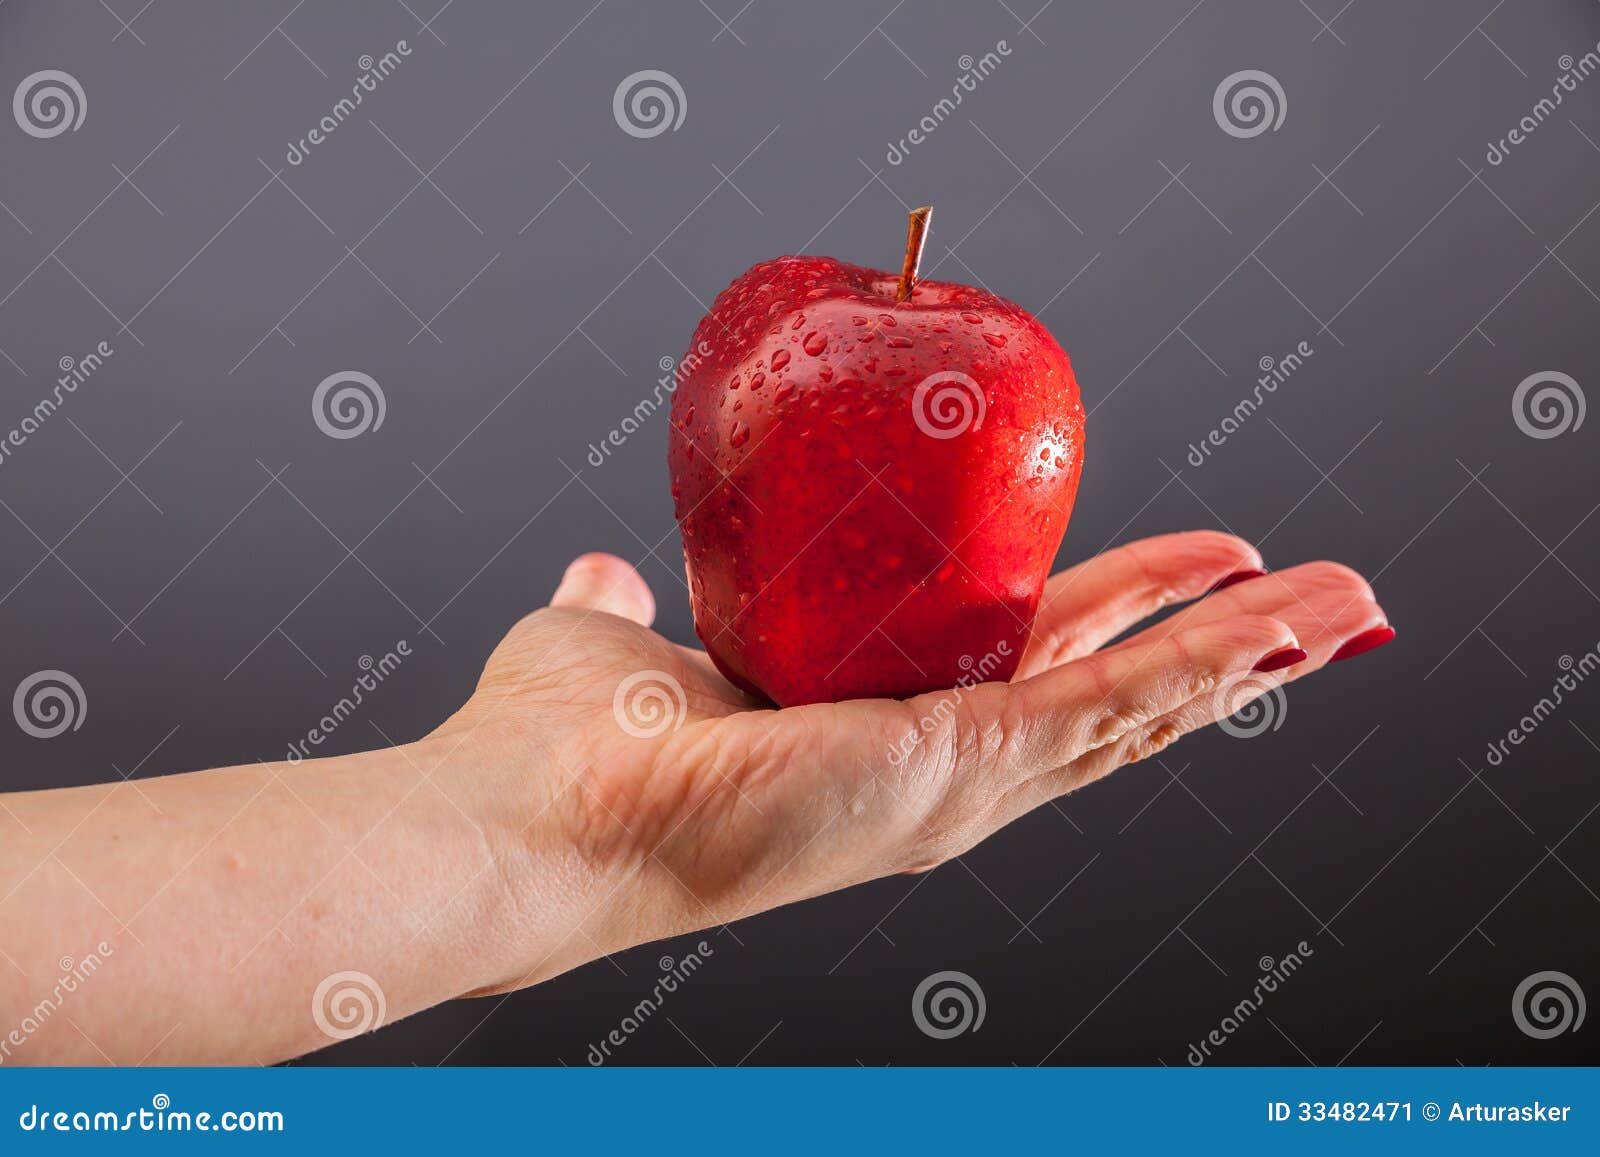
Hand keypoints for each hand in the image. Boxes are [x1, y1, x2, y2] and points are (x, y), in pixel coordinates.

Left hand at [432, 531, 1390, 995]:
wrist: (538, 811)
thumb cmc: (570, 744)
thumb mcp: (629, 640)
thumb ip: (633, 608)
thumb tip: (614, 573)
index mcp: (880, 725)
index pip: (1028, 661)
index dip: (1115, 612)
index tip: (1180, 564)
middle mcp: (936, 766)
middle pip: (1114, 691)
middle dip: (1219, 641)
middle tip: (1308, 590)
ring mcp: (962, 779)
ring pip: (1144, 706)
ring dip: (1253, 650)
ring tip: (1348, 601)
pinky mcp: (968, 770)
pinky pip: (1120, 704)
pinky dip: (1212, 663)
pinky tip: (1286, 623)